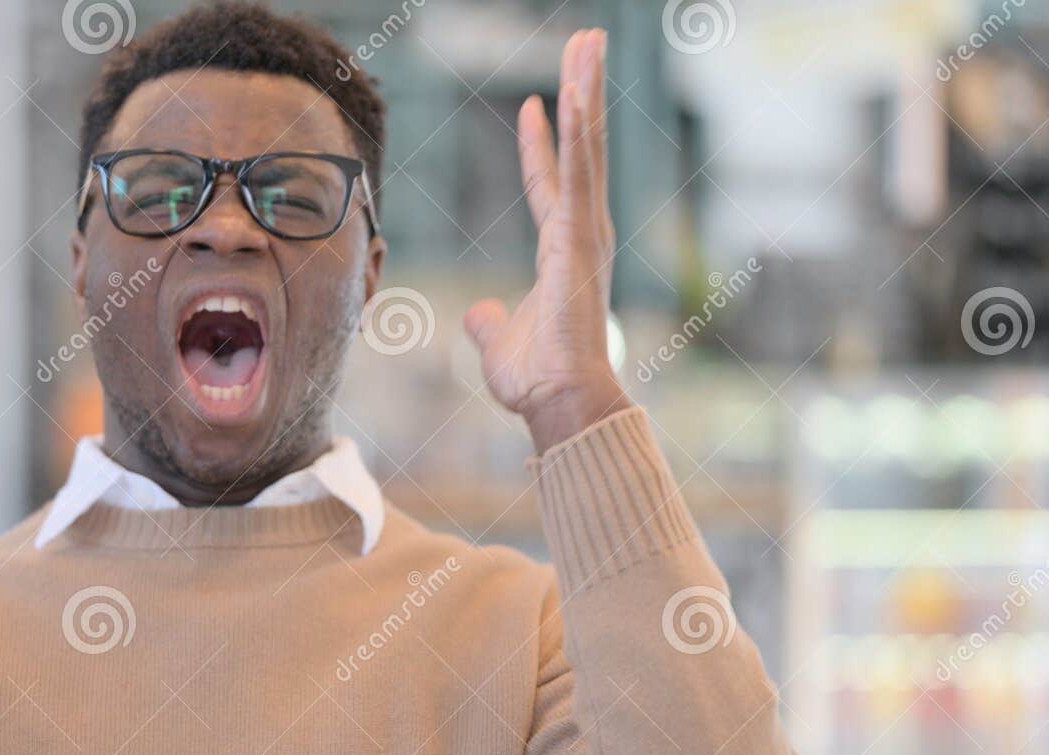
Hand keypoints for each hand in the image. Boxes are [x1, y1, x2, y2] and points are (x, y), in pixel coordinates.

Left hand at [463, 29, 628, 454]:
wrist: (560, 401)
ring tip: (589, 42)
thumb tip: (478, 315)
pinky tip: (575, 92)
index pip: (550, 185)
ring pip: (587, 148)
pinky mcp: (581, 240)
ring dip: (586, 92)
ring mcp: (586, 234)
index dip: (541, 145)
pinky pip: (579, 174)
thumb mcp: (498, 341)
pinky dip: (579, 132)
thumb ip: (489, 322)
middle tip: (587, 44)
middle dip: (582, 95)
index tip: (534, 105)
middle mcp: (582, 235)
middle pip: (580, 150)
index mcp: (563, 253)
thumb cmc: (536, 379)